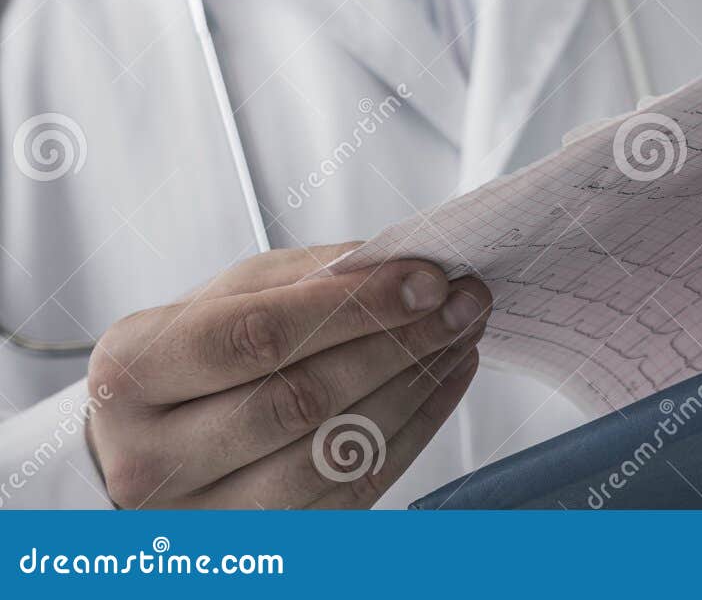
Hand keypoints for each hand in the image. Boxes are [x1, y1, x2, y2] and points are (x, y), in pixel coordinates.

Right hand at [83, 242, 489, 508]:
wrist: (140, 448)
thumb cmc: (182, 365)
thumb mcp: (216, 300)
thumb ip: (301, 277)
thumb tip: (395, 264)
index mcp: (133, 374)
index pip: (256, 337)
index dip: (352, 307)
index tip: (424, 280)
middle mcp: (154, 458)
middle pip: (301, 400)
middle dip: (399, 343)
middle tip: (461, 303)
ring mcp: (205, 516)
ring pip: (334, 454)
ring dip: (417, 387)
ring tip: (459, 335)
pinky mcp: (263, 544)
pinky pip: (356, 489)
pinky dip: (415, 428)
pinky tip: (443, 381)